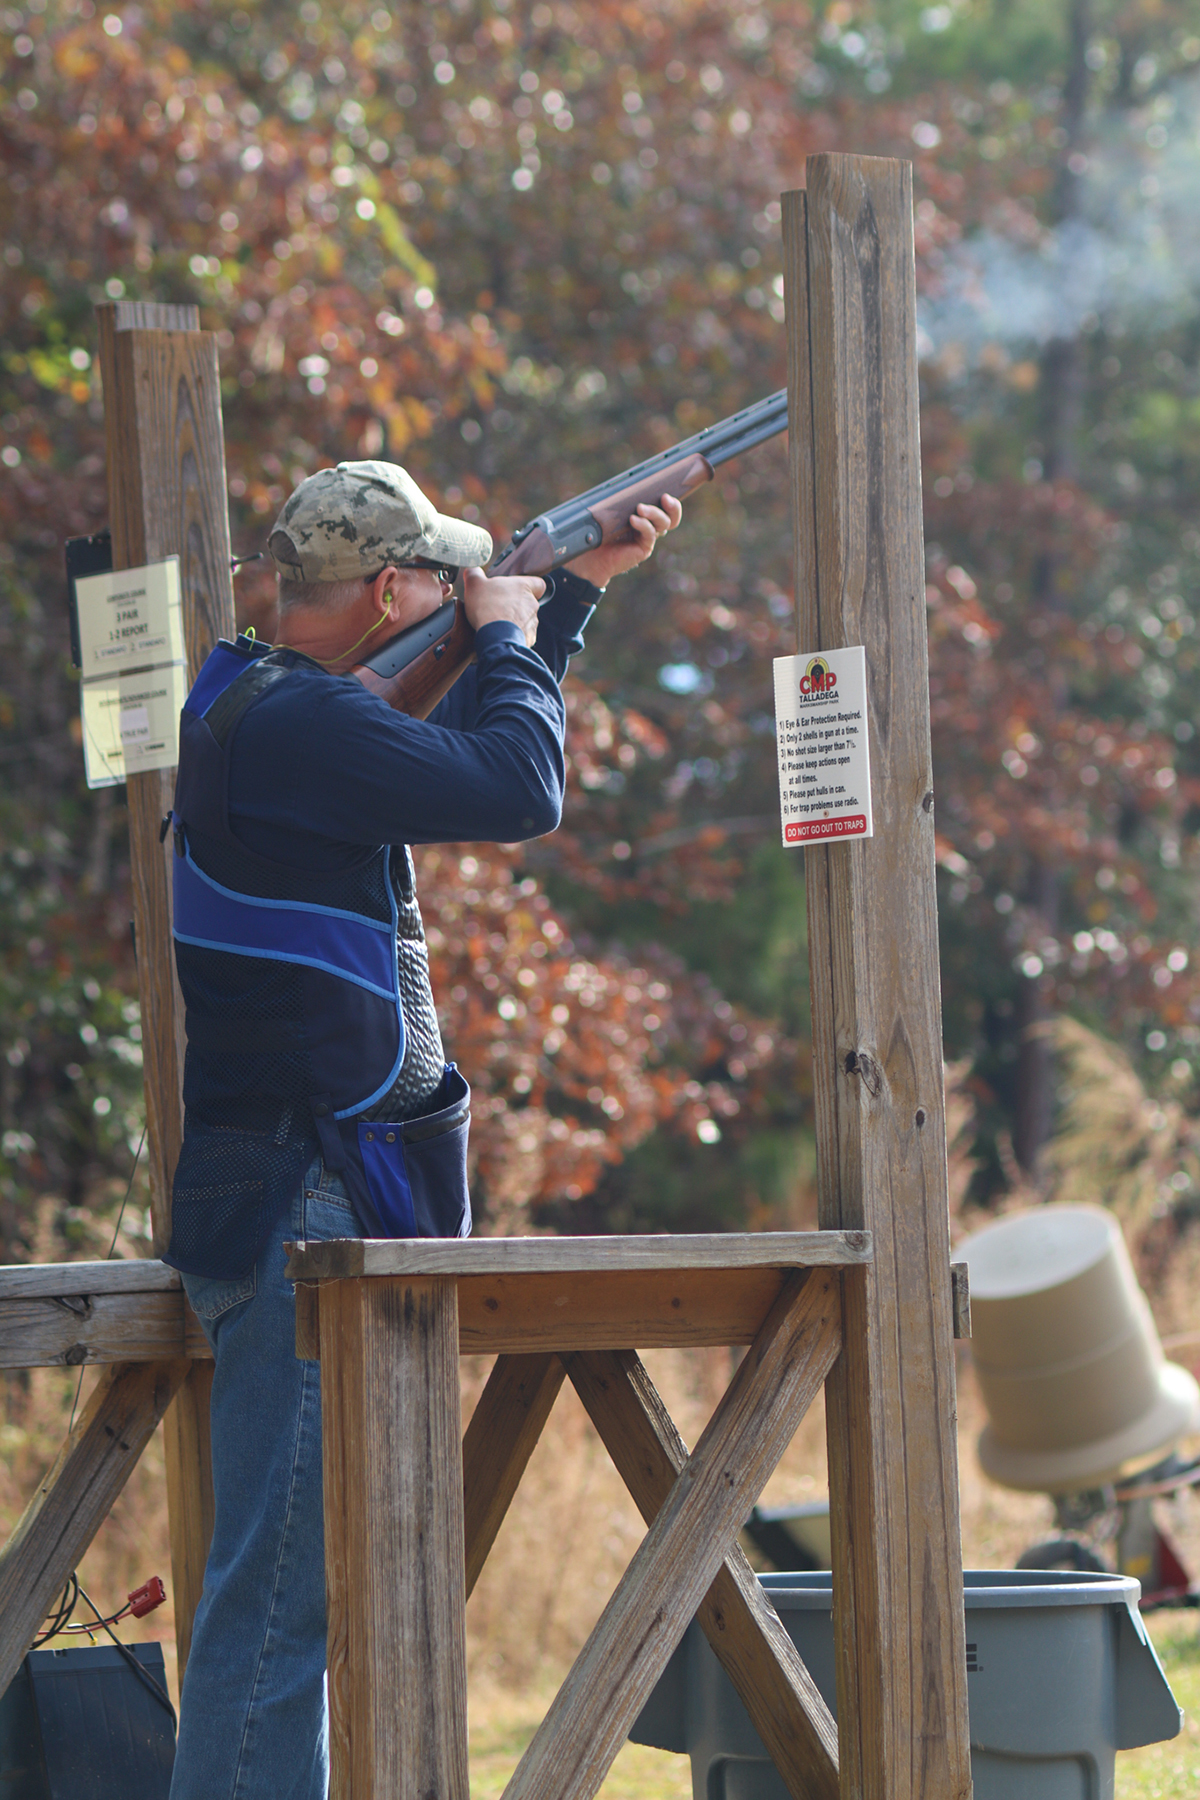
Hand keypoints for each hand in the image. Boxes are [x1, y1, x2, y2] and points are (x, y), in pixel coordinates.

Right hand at [461, 567, 544, 646]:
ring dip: (514, 621)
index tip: (519, 589)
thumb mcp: (474, 583)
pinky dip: (513, 635)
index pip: (539, 583)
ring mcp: (532, 622)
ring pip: (526, 620)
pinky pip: (523, 635)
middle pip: (529, 602)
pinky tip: (501, 635)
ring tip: (497, 623)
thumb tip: (472, 570)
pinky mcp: (529, 638)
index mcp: (523, 587)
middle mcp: (532, 604)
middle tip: (499, 608)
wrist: (495, 636)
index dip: (531, 586)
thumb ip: (474, 573)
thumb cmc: (488, 608)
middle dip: (515, 606)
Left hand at [566, 493, 683, 589]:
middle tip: (664, 497)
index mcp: (646, 515)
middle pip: (671, 517)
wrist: (591, 555)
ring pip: (663, 524)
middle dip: (673, 506)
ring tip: (640, 508)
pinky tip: (633, 519)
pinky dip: (643, 525)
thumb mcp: (612, 510)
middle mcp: (651, 526)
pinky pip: (650, 534)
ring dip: (654, 513)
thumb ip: (623, 499)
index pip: (666, 507)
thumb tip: (626, 483)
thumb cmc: (599, 530)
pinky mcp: (644, 548)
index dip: (671, 501)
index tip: (666, 491)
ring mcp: (648, 538)